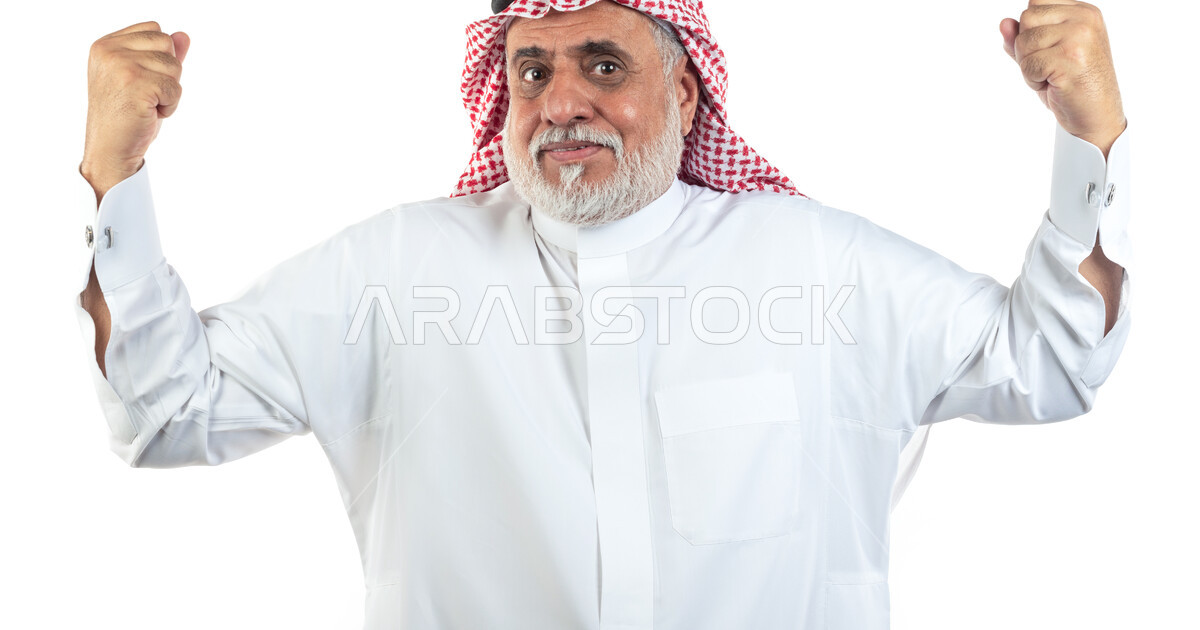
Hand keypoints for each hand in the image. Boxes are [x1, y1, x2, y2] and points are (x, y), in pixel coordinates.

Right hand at [81, 22, 189, 198]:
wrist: (110, 150)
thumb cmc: (127, 116)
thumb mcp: (144, 80)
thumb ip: (160, 56)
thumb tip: (184, 36)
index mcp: (106, 44)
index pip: (154, 30)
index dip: (159, 58)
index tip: (140, 81)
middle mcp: (109, 50)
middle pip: (167, 44)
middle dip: (167, 73)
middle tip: (145, 95)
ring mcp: (120, 65)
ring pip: (175, 66)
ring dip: (169, 91)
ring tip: (146, 105)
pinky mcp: (135, 84)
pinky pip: (176, 88)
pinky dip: (170, 106)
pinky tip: (149, 114)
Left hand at [1000, 1, 1125, 156]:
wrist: (1096, 117)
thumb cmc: (1070, 87)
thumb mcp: (1043, 57)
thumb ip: (1023, 38)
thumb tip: (1004, 23)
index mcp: (1082, 11)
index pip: (1036, 2)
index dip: (1031, 29)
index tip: (1050, 49)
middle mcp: (1084, 18)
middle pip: (1027, 18)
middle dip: (1027, 48)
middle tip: (1051, 67)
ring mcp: (1080, 35)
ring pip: (1023, 41)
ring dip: (1029, 66)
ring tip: (1053, 76)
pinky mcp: (1071, 56)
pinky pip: (1028, 64)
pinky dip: (1033, 80)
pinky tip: (1054, 85)